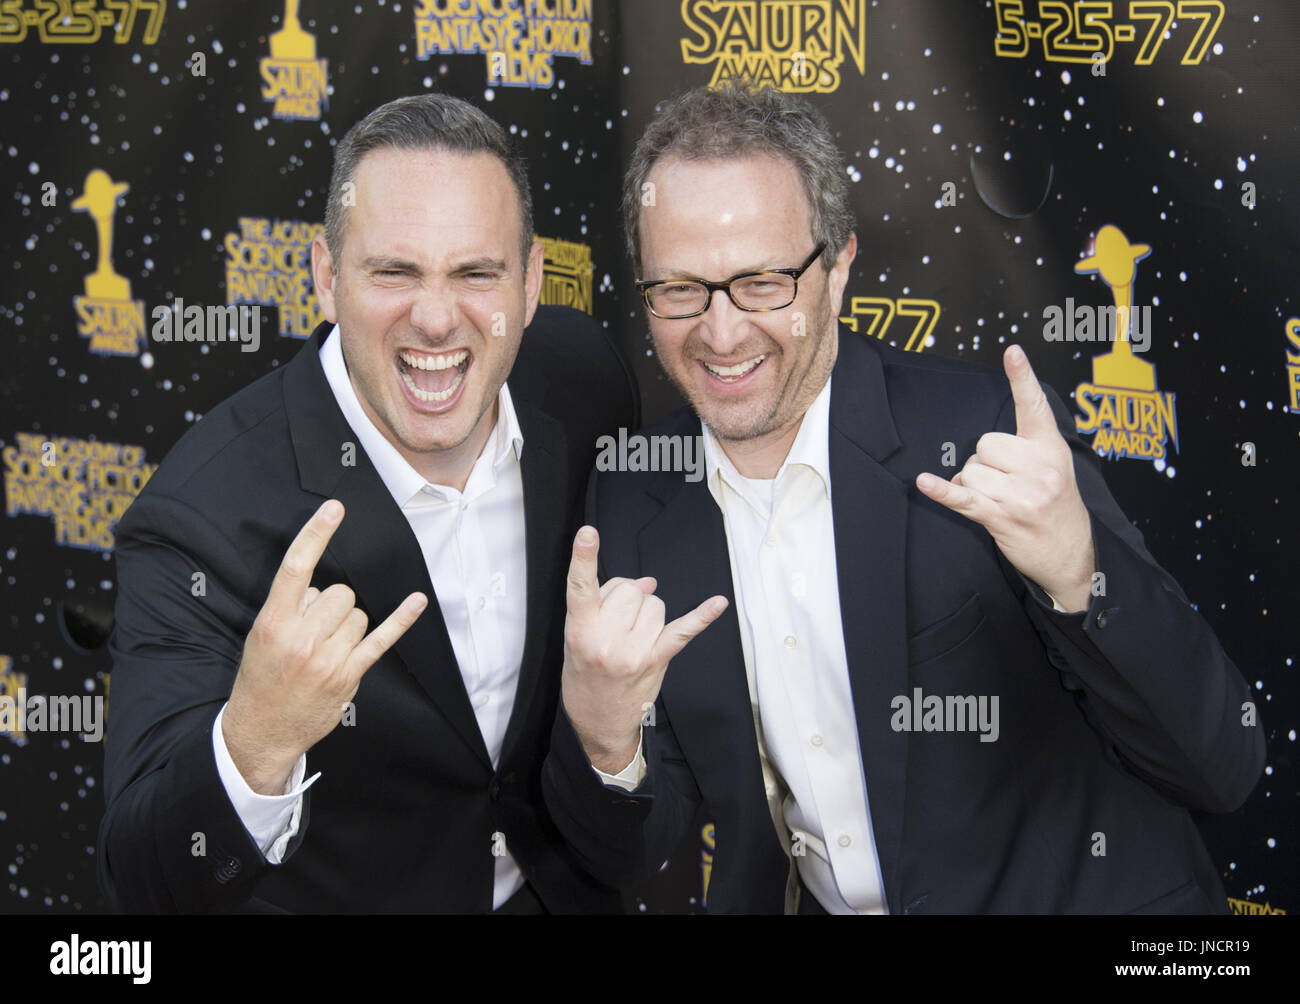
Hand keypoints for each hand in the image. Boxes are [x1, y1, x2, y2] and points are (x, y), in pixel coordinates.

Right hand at [223, 500, 427, 794]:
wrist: (259, 732)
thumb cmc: (260, 679)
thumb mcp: (260, 638)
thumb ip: (289, 608)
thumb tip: (322, 588)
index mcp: (272, 622)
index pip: (296, 568)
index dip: (315, 534)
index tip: (334, 508)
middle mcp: (301, 637)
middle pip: (339, 592)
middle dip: (332, 606)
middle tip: (313, 632)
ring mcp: (327, 658)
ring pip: (358, 614)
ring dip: (348, 625)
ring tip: (325, 649)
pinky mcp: (348, 675)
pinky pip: (381, 639)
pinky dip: (402, 618)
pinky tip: (417, 600)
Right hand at [560, 526, 727, 773]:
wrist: (597, 723)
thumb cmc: (585, 676)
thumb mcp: (578, 639)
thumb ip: (605, 606)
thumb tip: (645, 583)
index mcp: (579, 631)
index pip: (580, 588)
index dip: (582, 558)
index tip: (587, 534)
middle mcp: (606, 640)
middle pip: (628, 590)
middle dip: (627, 596)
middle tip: (618, 619)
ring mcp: (634, 652)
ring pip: (653, 603)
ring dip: (648, 611)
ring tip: (634, 634)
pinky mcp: (657, 661)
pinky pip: (682, 631)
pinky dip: (702, 616)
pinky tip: (718, 603)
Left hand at [916, 345, 1094, 611]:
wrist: (1072, 554)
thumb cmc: (1057, 508)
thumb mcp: (1056, 468)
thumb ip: (1026, 448)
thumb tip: (981, 448)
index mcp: (1051, 449)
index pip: (1034, 406)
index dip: (1022, 378)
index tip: (1012, 352)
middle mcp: (1038, 467)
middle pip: (984, 443)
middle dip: (985, 462)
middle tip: (1007, 483)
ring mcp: (1019, 493)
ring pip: (970, 470)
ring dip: (974, 485)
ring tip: (1000, 500)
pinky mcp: (1000, 517)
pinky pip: (963, 498)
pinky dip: (941, 491)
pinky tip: (925, 482)